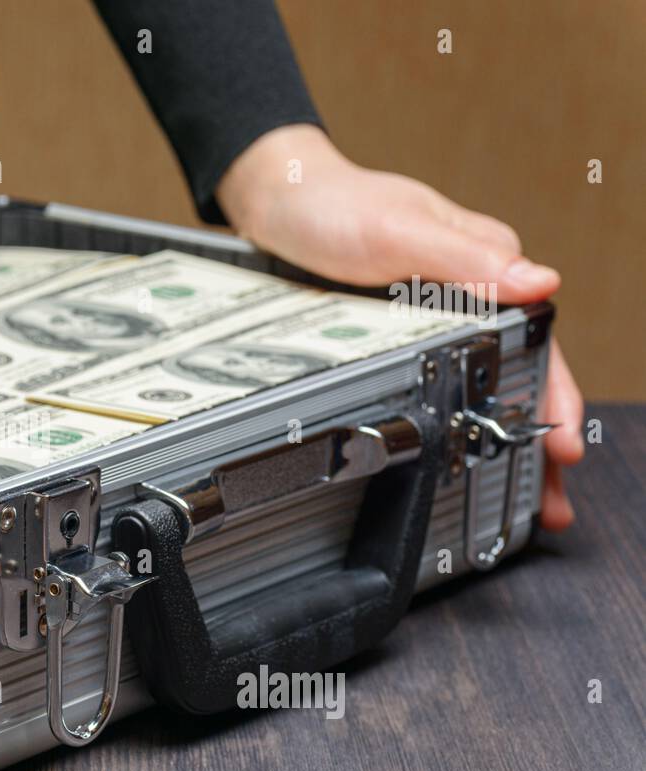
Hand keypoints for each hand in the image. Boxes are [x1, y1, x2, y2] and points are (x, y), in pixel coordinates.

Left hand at [216, 124, 583, 529]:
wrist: (279, 201)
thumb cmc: (334, 206)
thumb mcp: (395, 230)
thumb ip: (464, 258)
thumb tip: (539, 282)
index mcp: (484, 262)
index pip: (539, 339)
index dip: (554, 396)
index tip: (562, 442)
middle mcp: (469, 289)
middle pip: (520, 372)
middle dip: (539, 438)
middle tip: (551, 500)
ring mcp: (436, 311)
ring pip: (485, 383)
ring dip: (505, 440)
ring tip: (523, 497)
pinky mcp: (401, 328)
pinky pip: (443, 379)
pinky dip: (460, 419)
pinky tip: (465, 454)